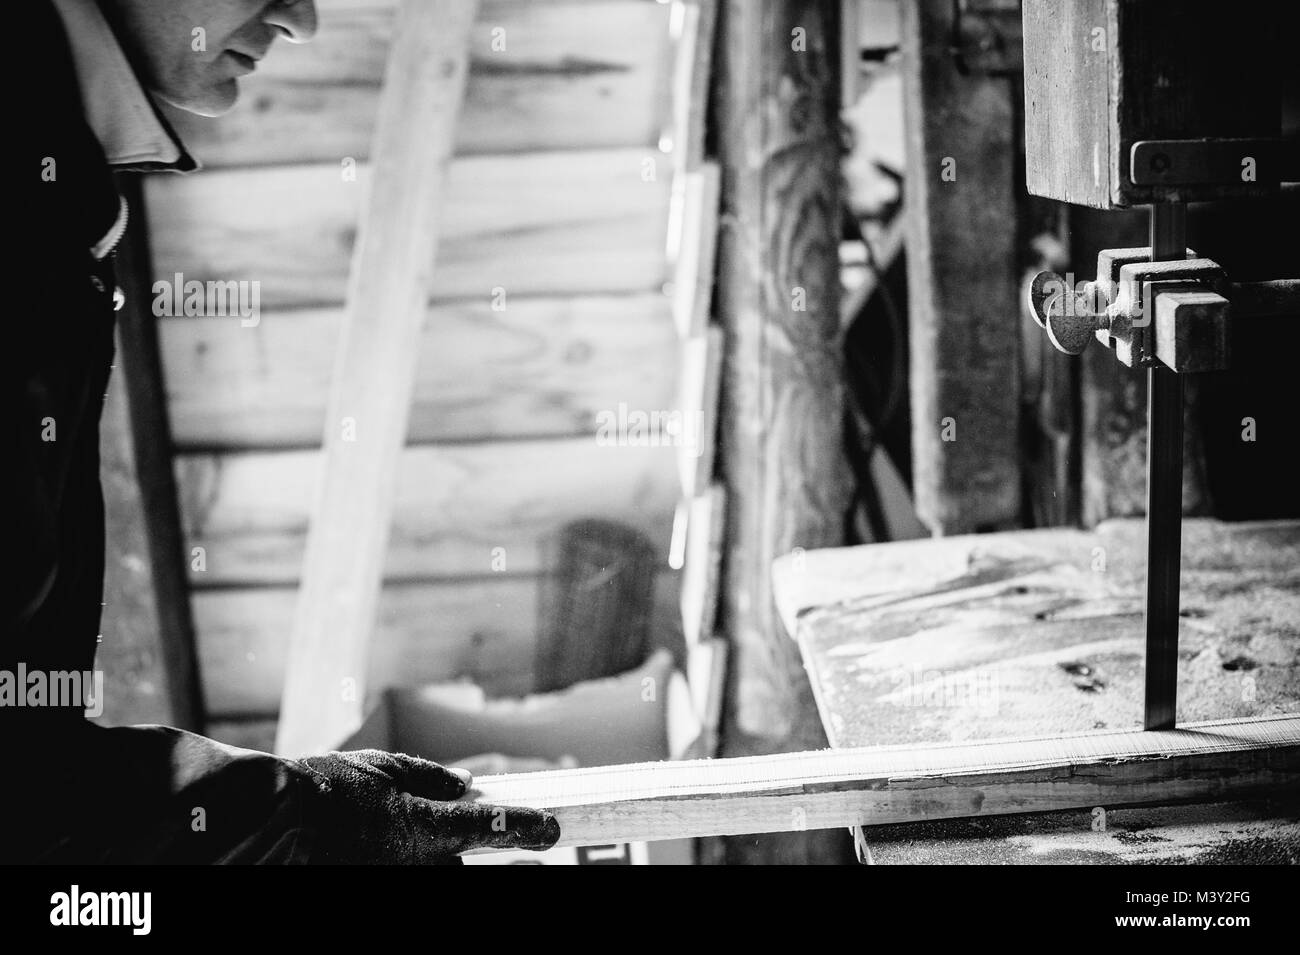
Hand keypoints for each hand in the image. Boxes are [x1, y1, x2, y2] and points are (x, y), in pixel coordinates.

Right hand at [296, 750, 558, 863]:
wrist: (274, 825)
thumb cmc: (326, 790)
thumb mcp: (383, 768)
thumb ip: (429, 778)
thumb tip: (461, 784)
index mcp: (430, 825)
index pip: (495, 826)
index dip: (528, 827)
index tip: (553, 827)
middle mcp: (422, 862)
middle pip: (461, 863)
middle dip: (464, 852)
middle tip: (471, 844)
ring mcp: (400, 880)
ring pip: (435, 874)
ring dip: (430, 860)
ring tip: (399, 840)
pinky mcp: (380, 887)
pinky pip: (407, 876)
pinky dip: (404, 862)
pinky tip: (386, 846)